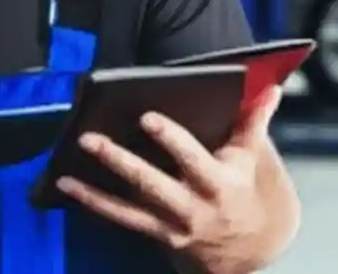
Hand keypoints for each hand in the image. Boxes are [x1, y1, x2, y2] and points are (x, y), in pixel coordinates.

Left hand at [57, 86, 285, 273]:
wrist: (253, 249)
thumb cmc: (249, 189)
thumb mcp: (255, 158)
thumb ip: (255, 122)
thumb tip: (269, 87)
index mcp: (220, 182)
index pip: (193, 158)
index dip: (171, 140)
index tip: (147, 118)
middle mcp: (195, 207)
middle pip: (152, 182)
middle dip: (120, 161)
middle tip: (92, 139)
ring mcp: (175, 224)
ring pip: (131, 206)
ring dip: (96, 190)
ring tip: (68, 171)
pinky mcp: (160, 235)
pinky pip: (124, 220)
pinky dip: (95, 204)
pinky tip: (70, 188)